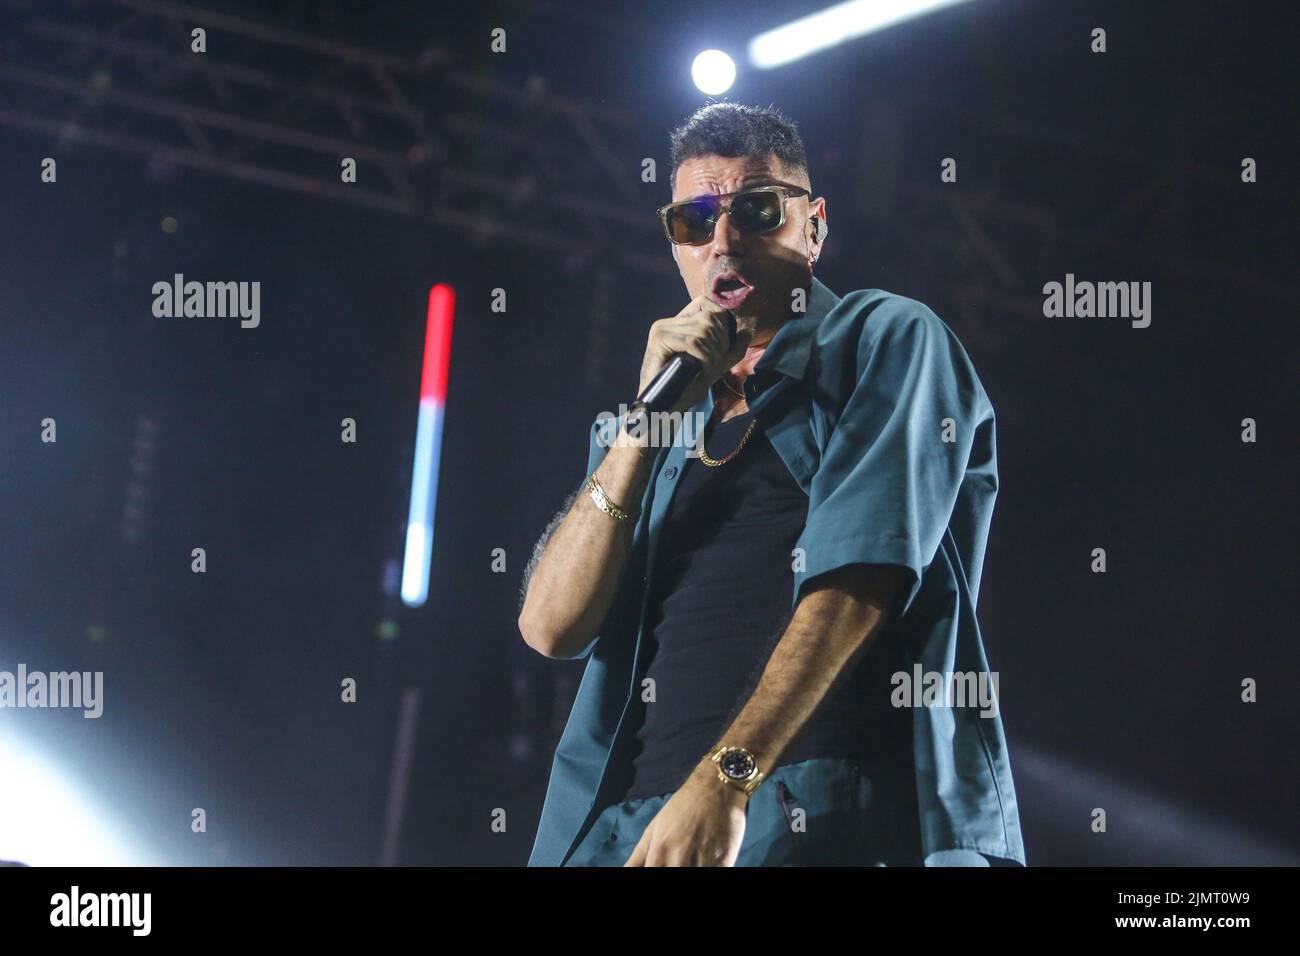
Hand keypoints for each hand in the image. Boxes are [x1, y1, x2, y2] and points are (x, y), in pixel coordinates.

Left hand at [623, 765, 749, 866]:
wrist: (716, 787)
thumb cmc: (681, 808)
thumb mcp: (653, 829)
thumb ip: (637, 858)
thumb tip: (624, 871)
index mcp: (659, 852)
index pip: (651, 875)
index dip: (655, 873)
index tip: (661, 866)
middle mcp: (679, 859)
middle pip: (673, 877)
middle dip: (675, 869)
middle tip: (678, 861)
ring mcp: (703, 862)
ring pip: (695, 877)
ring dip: (692, 869)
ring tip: (692, 859)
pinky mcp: (725, 863)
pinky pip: (716, 874)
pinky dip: (710, 868)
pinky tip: (708, 861)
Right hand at [638, 295, 753, 414]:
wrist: (665, 407)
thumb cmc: (686, 387)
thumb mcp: (715, 366)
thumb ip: (732, 350)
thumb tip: (747, 332)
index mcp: (678, 324)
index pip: (705, 303)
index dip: (721, 322)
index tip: (722, 347)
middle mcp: (668, 322)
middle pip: (708, 317)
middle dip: (721, 341)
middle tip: (715, 362)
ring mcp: (661, 330)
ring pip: (702, 330)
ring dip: (713, 352)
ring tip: (707, 368)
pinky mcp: (658, 341)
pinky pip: (692, 342)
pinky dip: (704, 356)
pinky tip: (702, 368)